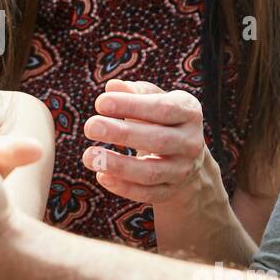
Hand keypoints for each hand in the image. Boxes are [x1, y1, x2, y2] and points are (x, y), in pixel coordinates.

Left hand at [81, 79, 210, 204]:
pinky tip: (101, 175)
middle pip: (158, 140)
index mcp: (189, 112)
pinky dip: (123, 187)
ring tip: (88, 156)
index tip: (100, 102)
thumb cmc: (161, 120)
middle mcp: (191, 142)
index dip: (132, 105)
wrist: (185, 157)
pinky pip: (146, 193)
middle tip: (90, 127)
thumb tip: (113, 86)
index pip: (163, 109)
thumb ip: (134, 92)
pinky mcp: (171, 191)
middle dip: (122, 134)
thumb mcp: (153, 100)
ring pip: (151, 172)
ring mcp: (182, 170)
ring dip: (118, 166)